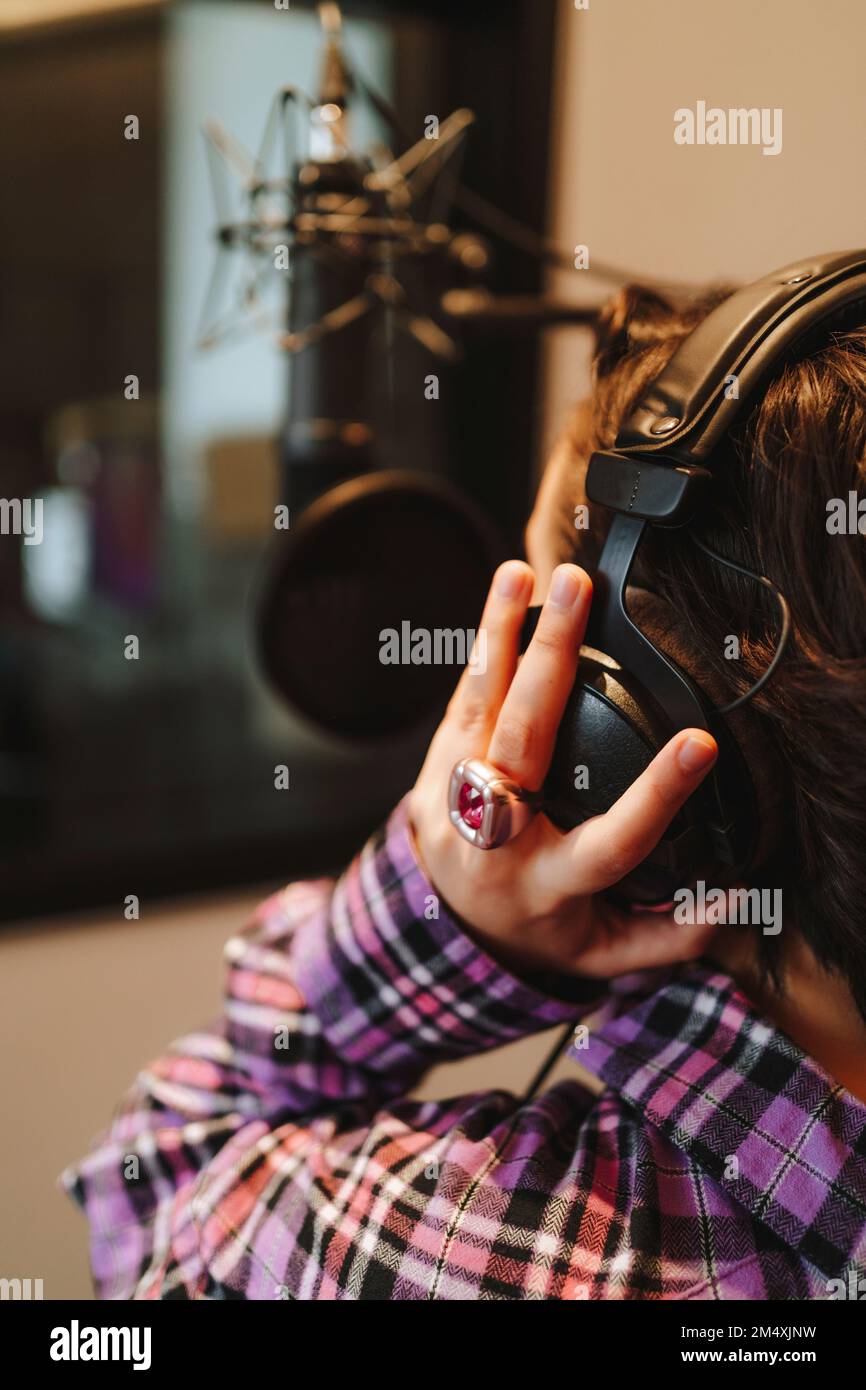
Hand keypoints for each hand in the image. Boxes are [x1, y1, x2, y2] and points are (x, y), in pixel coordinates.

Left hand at [408, 560, 719, 982]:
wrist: (446, 937)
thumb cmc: (539, 931)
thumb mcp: (602, 954)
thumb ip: (666, 933)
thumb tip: (732, 902)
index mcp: (550, 884)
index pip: (612, 840)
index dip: (656, 796)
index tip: (699, 743)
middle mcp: (495, 840)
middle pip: (523, 745)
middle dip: (550, 662)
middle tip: (576, 593)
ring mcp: (453, 804)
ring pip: (477, 711)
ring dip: (501, 635)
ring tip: (521, 573)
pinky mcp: (431, 775)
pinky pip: (460, 705)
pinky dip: (482, 650)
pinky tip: (502, 600)